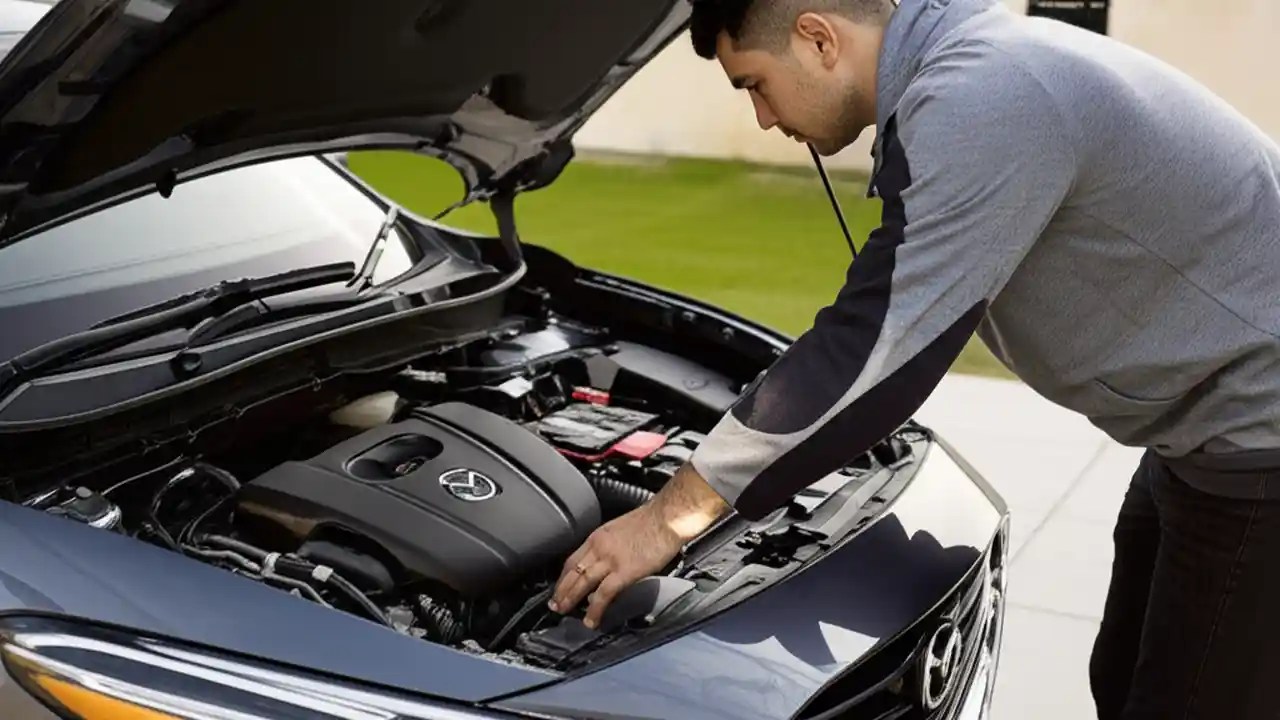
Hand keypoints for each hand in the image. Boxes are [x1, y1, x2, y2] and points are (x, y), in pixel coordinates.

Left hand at [549, 503, 682, 628]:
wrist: (667, 517)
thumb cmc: (652, 521)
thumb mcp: (621, 529)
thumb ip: (610, 545)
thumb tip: (607, 561)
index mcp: (598, 536)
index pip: (573, 559)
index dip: (563, 577)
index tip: (559, 587)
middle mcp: (599, 547)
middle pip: (573, 572)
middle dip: (561, 591)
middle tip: (554, 605)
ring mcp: (610, 560)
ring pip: (582, 583)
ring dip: (570, 600)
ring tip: (565, 612)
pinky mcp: (624, 572)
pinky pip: (604, 594)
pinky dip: (595, 609)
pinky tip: (591, 620)